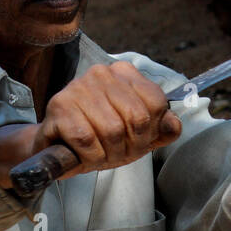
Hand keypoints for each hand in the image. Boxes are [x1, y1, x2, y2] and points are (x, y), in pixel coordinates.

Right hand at [0, 62, 182, 189]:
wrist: (56, 146)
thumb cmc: (98, 139)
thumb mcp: (136, 136)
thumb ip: (160, 130)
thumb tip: (174, 125)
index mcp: (124, 74)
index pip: (156, 103)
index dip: (150, 133)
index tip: (136, 142)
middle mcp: (101, 74)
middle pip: (137, 119)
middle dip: (130, 147)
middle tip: (117, 154)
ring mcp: (79, 87)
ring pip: (112, 131)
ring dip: (109, 154)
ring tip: (99, 155)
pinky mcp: (59, 107)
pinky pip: (87, 140)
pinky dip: (90, 157)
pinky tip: (84, 156)